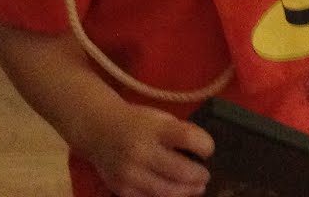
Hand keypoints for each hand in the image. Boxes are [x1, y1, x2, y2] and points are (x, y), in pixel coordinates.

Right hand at [83, 102, 213, 196]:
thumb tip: (203, 155)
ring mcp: (129, 173)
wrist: (99, 130)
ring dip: (187, 191)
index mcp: (156, 128)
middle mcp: (141, 151)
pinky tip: (176, 193)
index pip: (189, 138)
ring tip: (197, 188)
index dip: (206, 146)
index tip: (209, 150)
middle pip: (180, 171)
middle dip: (199, 176)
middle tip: (205, 176)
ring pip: (167, 191)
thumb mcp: (162, 119)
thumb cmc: (138, 123)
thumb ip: (180, 134)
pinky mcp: (121, 189)